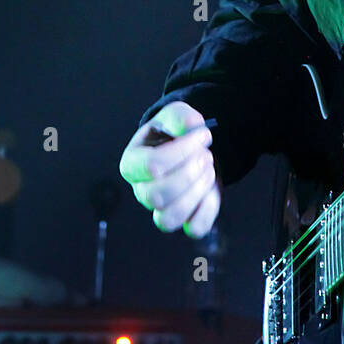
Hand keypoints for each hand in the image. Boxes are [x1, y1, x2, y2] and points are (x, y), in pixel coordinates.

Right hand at [119, 101, 220, 237]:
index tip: (203, 135)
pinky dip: (208, 208)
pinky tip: (211, 189)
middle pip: (157, 196)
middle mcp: (142, 190)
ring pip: (169, 220)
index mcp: (133, 163)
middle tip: (206, 154)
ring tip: (208, 171)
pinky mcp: (184, 220)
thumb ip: (180, 116)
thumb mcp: (175, 115)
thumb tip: (192, 125)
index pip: (152, 165)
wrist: (191, 148)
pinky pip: (194, 228)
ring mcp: (160, 209)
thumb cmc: (176, 133)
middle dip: (190, 172)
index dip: (183, 150)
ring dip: (196, 192)